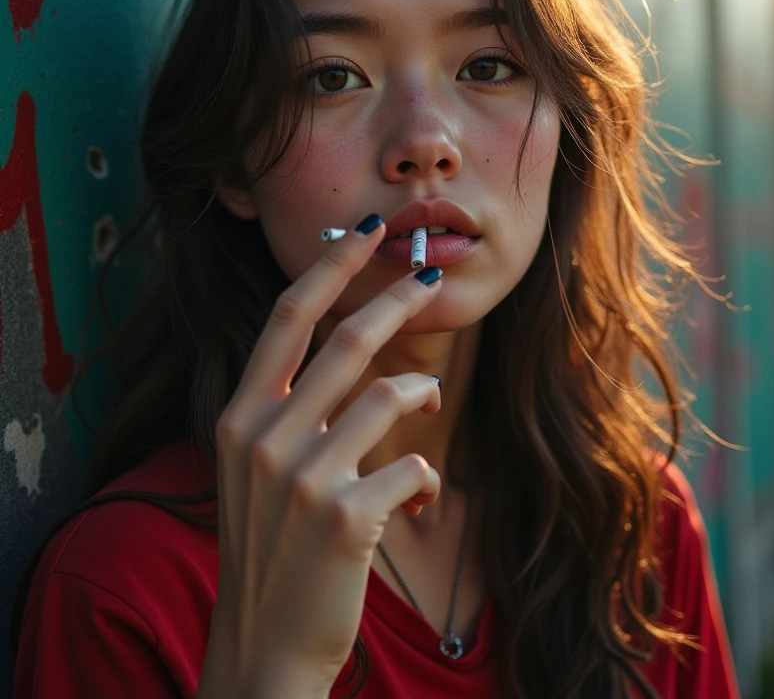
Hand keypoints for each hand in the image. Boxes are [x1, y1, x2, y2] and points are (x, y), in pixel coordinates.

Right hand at [197, 215, 442, 697]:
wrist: (262, 645)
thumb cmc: (269, 545)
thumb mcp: (258, 466)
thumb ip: (290, 407)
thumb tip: (354, 350)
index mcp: (239, 413)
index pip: (287, 316)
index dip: (330, 268)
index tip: (362, 232)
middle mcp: (264, 434)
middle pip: (347, 339)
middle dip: (398, 298)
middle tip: (430, 277)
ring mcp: (302, 476)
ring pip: (390, 395)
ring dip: (423, 391)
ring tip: (430, 398)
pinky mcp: (343, 516)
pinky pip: (412, 467)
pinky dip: (424, 474)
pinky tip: (414, 494)